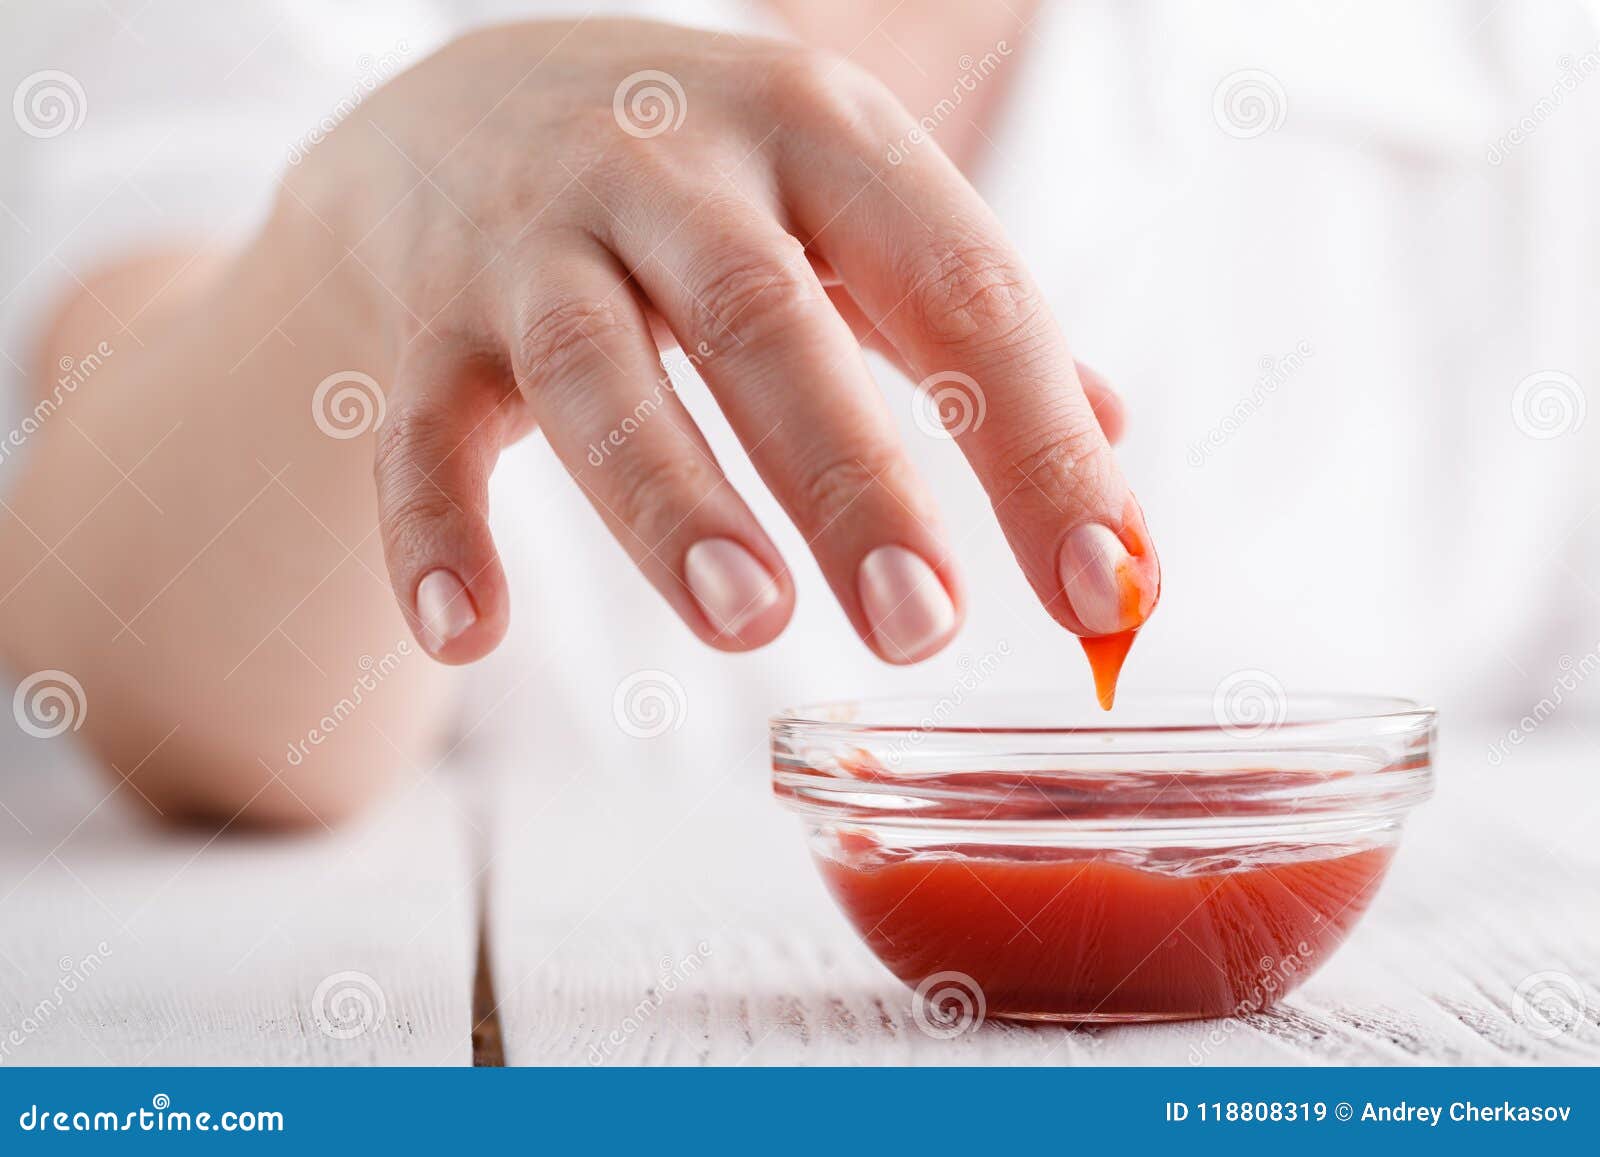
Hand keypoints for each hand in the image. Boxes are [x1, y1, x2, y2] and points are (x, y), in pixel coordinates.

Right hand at [283, 18, 1159, 665]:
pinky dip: (434, 529)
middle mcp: (672, 168)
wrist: (463, 109)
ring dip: (671, 501)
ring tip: (752, 623)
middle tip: (923, 625)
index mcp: (818, 136)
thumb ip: (962, 323)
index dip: (1040, 447)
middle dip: (850, 477)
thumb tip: (1113, 451)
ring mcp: (534, 238)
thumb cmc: (703, 181)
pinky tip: (468, 631)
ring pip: (593, 368)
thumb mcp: (845, 207)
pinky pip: (420, 425)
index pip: (957, 287)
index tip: (1109, 592)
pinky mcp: (424, 315)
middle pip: (765, 319)